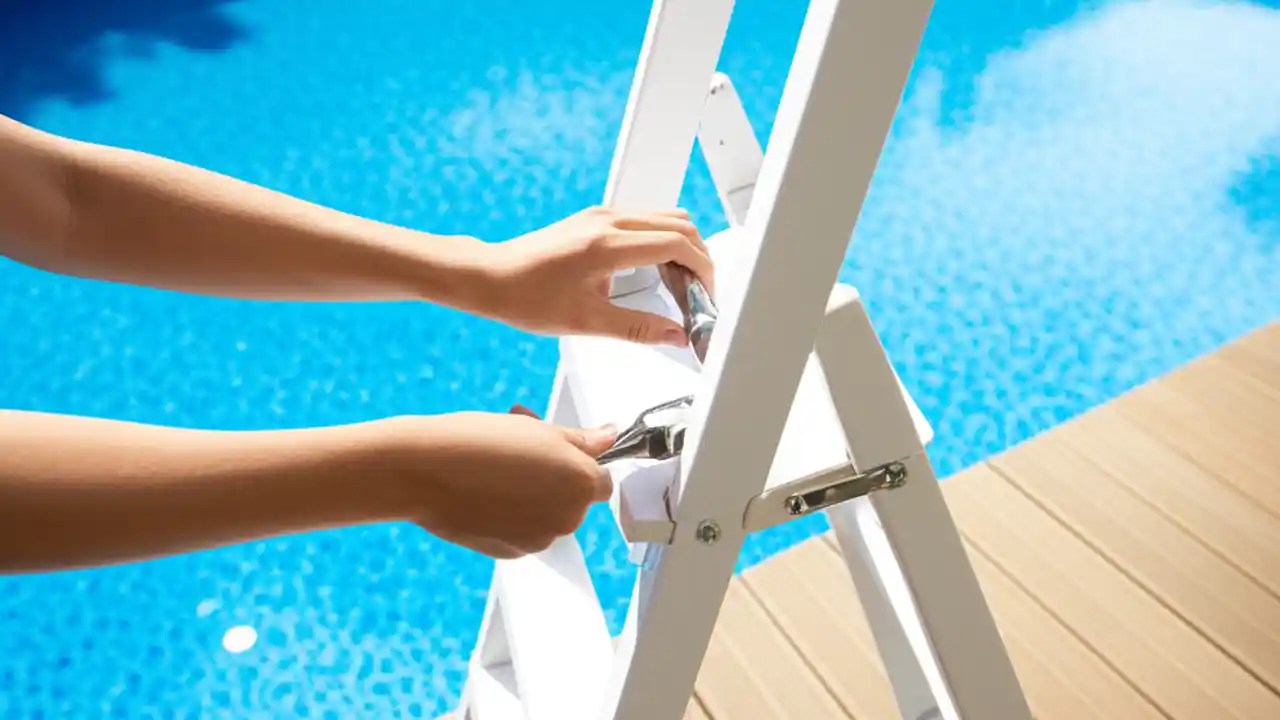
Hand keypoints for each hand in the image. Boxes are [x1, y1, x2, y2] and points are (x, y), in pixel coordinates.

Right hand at [388, 406, 615, 558]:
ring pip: (547, 516)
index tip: (554, 452)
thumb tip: (610, 437)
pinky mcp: (511, 552)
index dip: (578, 464)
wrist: (425, 471)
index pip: (600, 480)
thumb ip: (580, 440)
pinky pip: (522, 532)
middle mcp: (568, 518)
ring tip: (493, 469)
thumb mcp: (538, 429)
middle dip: (552, 477)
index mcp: (581, 483)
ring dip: (530, 496)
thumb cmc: (480, 441)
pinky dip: (510, 516)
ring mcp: (539, 539)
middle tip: (518, 450)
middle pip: (573, 499)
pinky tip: (482, 494)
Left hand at [482, 207, 714, 345]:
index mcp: (608, 244)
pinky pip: (644, 221)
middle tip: (700, 295)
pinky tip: (657, 274)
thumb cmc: (526, 297)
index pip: (677, 244)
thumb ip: (638, 328)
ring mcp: (602, 215)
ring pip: (664, 219)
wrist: (489, 277)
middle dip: (699, 258)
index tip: (707, 297)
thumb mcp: (587, 321)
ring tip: (681, 288)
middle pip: (679, 225)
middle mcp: (608, 220)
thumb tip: (675, 336)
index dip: (702, 271)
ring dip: (682, 248)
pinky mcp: (596, 219)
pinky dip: (662, 242)